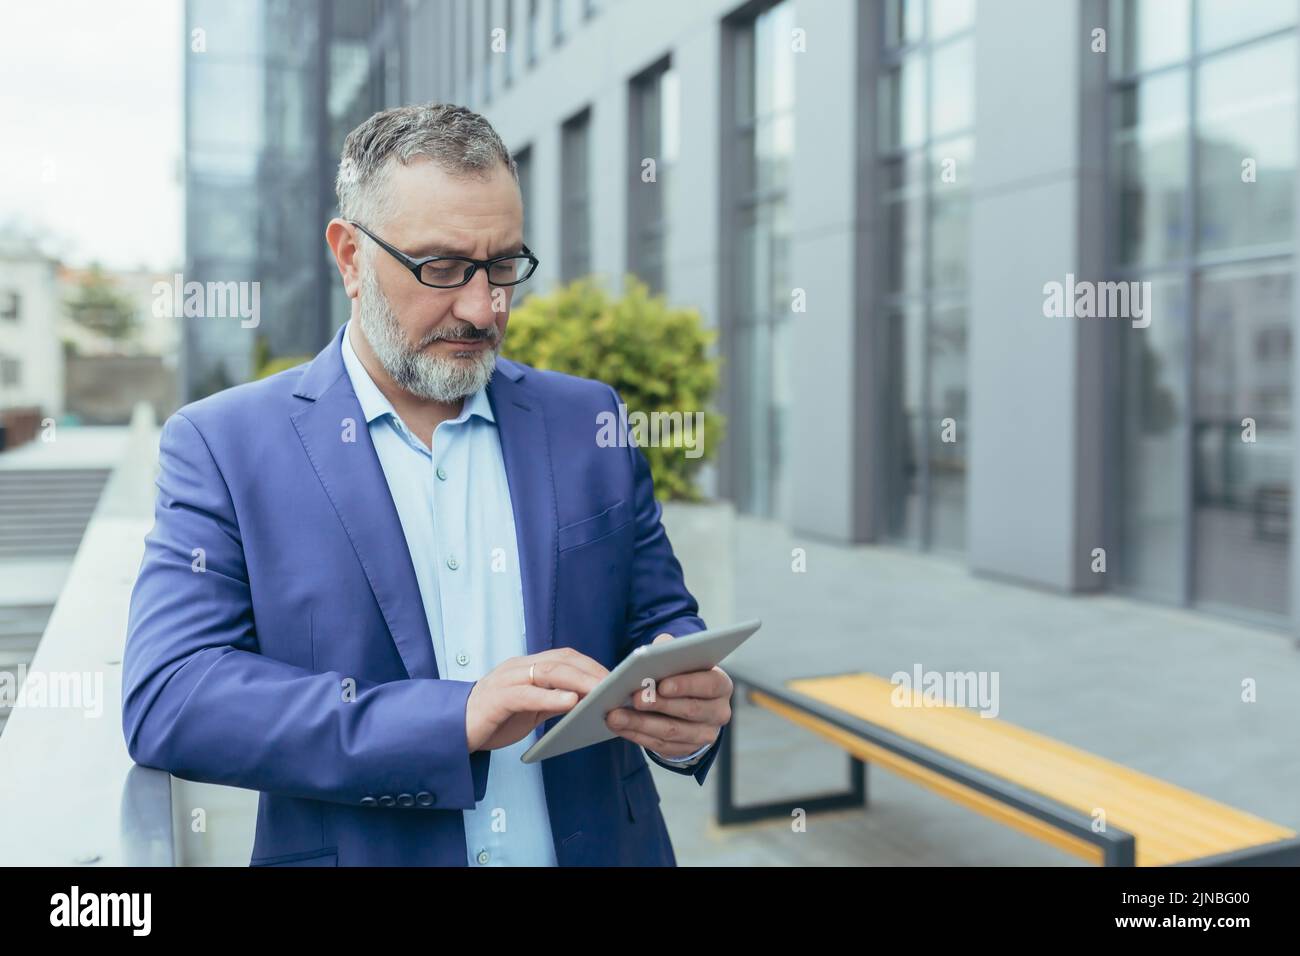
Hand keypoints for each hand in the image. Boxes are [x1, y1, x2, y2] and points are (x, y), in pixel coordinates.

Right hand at [466, 648, 608, 751]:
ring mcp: (506, 680)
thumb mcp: (531, 709)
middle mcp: (518, 667)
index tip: (616, 678)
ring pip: (547, 672)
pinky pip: (526, 694)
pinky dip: (550, 697)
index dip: (592, 665)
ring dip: (577, 681)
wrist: (452, 732)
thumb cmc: (493, 720)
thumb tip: (587, 702)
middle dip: (591, 672)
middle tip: (616, 685)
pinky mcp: (496, 699)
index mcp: (527, 667)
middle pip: (561, 661)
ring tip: (600, 692)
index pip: (566, 658)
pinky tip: (569, 702)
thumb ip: (555, 702)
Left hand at [603, 633, 732, 758]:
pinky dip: (637, 735)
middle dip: (659, 705)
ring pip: (671, 732)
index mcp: (721, 685)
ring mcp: (704, 734)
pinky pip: (660, 745)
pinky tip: (619, 726)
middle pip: (689, 711)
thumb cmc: (682, 675)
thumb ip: (673, 649)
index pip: (709, 685)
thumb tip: (661, 645)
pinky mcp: (686, 750)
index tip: (662, 684)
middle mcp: (718, 712)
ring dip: (640, 724)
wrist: (687, 704)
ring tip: (616, 715)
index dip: (686, 685)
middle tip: (634, 698)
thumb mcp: (681, 660)